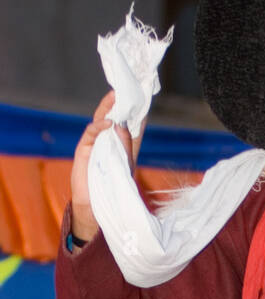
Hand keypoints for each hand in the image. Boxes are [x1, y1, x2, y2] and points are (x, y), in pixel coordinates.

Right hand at [69, 91, 144, 240]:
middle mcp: (110, 143)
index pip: (132, 126)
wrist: (96, 209)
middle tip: (128, 89)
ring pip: (101, 120)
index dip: (138, 113)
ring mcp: (96, 145)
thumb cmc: (114, 191)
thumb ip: (126, 148)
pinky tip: (108, 121)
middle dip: (121, 104)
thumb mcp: (126, 169)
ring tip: (116, 96)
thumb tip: (122, 125)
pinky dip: (99, 126)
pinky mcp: (84, 150)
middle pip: (115, 118)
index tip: (145, 98)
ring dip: (108, 108)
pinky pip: (91, 134)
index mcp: (124, 148)